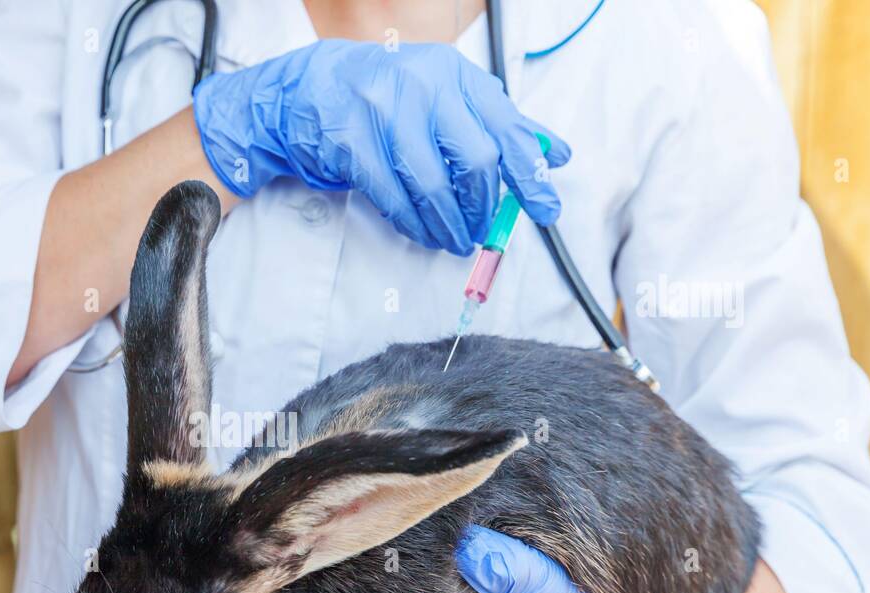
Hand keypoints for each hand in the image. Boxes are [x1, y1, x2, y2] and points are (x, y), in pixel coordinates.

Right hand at [192, 40, 570, 255]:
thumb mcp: (449, 97)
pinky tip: (422, 232)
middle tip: (480, 231)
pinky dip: (412, 222)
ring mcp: (384, 112)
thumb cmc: (390, 98)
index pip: (507, 129)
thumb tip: (555, 155)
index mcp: (456, 75)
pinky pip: (392, 196)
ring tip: (453, 240)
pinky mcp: (351, 141)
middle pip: (475, 160)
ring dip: (447, 224)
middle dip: (482, 208)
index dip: (529, 176)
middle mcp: (424, 86)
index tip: (545, 210)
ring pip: (433, 185)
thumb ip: (501, 124)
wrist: (313, 89)